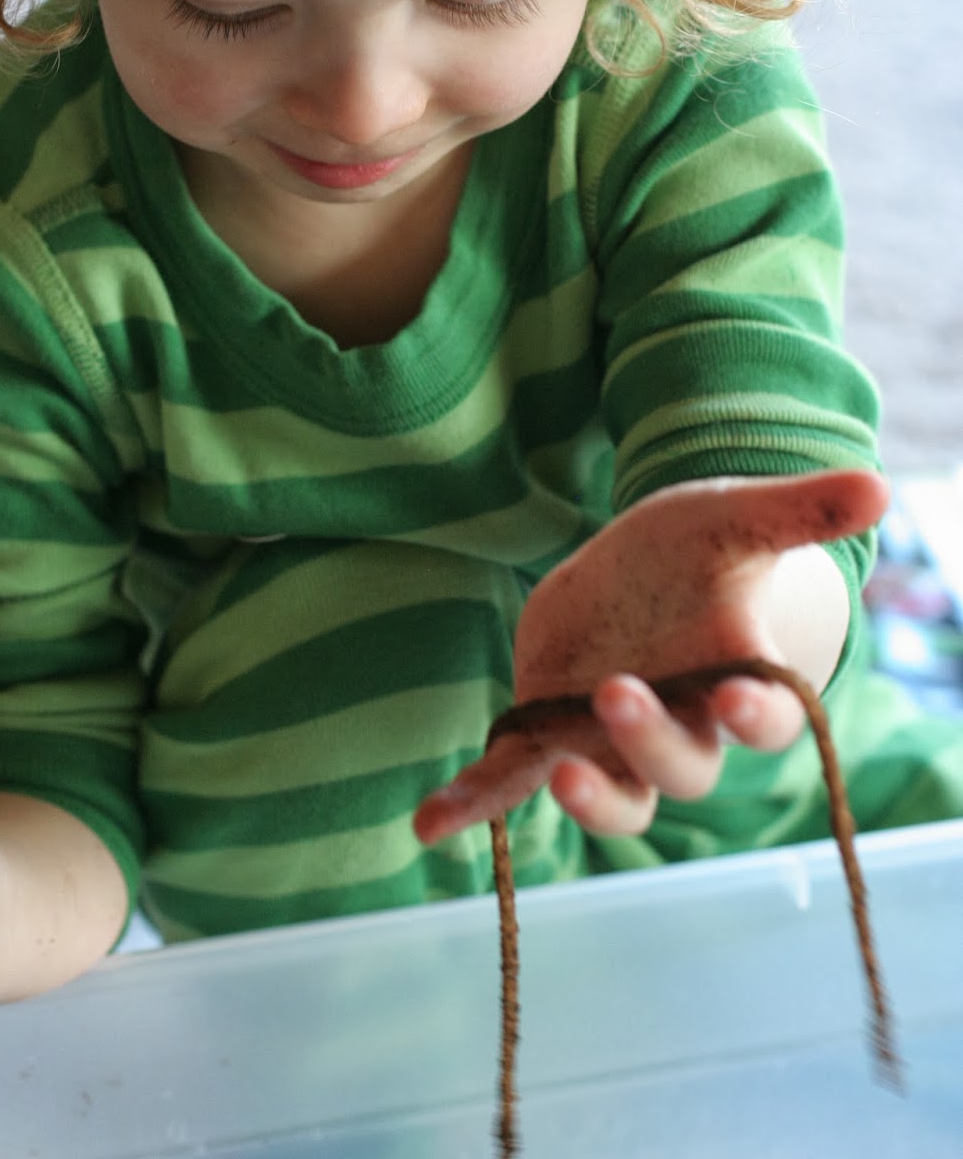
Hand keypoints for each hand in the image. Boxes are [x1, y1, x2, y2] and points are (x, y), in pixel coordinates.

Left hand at [414, 469, 888, 844]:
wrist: (636, 570)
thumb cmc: (696, 549)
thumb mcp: (734, 517)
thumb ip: (799, 512)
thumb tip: (881, 486)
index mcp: (734, 678)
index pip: (762, 717)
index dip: (758, 716)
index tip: (745, 697)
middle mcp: (680, 725)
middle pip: (682, 766)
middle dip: (653, 740)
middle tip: (619, 693)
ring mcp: (610, 741)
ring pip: (615, 794)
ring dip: (592, 797)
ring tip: (561, 779)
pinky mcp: (548, 736)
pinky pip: (513, 782)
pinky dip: (474, 804)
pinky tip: (428, 824)